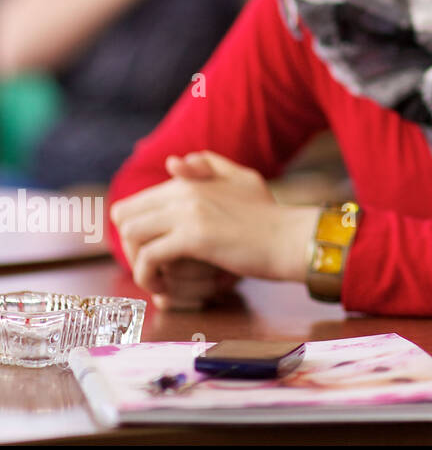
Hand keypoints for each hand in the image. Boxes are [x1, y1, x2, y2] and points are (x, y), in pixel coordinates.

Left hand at [110, 151, 319, 300]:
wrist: (290, 238)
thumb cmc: (270, 215)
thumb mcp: (243, 179)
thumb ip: (211, 166)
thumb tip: (176, 161)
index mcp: (190, 180)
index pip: (133, 203)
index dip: (135, 232)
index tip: (152, 252)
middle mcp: (184, 191)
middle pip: (124, 217)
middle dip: (130, 246)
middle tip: (152, 267)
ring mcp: (188, 212)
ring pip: (130, 236)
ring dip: (136, 262)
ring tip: (157, 278)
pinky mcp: (194, 238)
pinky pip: (148, 258)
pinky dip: (148, 277)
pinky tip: (163, 288)